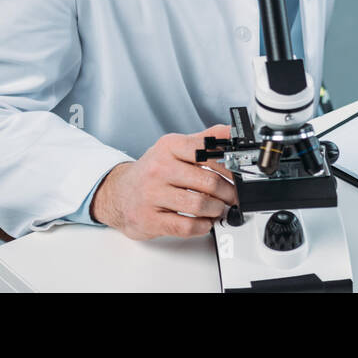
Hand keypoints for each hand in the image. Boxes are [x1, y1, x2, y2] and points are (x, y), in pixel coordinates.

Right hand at [90, 124, 237, 239]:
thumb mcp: (174, 148)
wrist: (117, 193)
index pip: (209, 152)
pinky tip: (204, 222)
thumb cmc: (152, 172)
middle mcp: (159, 169)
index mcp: (169, 147)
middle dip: (228, 193)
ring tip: (218, 209)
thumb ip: (205, 140)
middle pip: (208, 182)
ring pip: (199, 205)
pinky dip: (202, 226)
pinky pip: (185, 226)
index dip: (230, 165)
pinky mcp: (149, 219)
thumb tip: (233, 132)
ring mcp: (152, 195)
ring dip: (216, 210)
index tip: (240, 174)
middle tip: (233, 197)